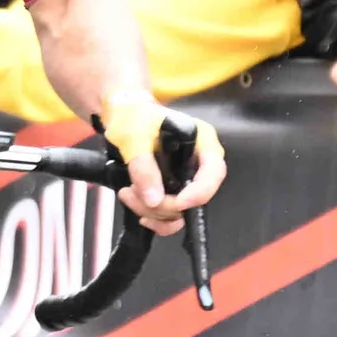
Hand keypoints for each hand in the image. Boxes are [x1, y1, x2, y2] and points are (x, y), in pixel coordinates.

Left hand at [98, 91, 225, 237]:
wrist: (122, 117)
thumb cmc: (133, 117)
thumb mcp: (134, 137)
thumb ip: (143, 166)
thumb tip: (154, 200)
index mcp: (202, 141)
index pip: (214, 172)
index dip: (200, 192)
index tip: (178, 202)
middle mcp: (200, 163)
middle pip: (196, 198)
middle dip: (164, 203)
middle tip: (131, 193)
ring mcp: (188, 180)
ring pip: (181, 211)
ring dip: (154, 212)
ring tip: (127, 194)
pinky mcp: (175, 192)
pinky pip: (172, 217)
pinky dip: (156, 219)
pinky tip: (138, 209)